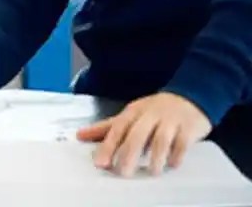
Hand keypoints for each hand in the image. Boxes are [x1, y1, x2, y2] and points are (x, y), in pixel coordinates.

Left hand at [77, 92, 211, 175]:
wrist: (191, 97)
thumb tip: (79, 135)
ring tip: (151, 172)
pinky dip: (177, 154)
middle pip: (137, 134)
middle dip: (128, 154)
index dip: (108, 146)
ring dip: (155, 157)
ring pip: (161, 139)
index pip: (117, 129)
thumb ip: (106, 127)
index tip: (100, 163)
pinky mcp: (189, 128)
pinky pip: (182, 142)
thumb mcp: (130, 115)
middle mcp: (150, 115)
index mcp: (133, 112)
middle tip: (122, 173)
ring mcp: (170, 121)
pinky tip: (172, 165)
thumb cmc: (155, 110)